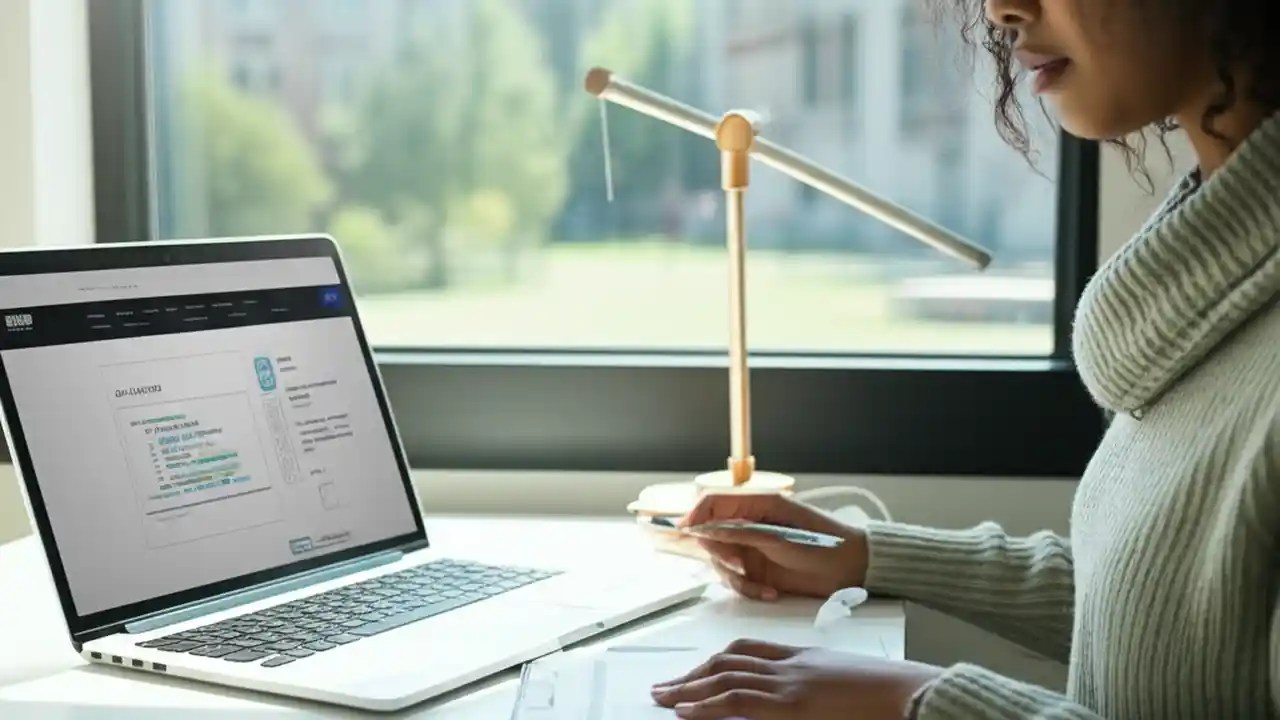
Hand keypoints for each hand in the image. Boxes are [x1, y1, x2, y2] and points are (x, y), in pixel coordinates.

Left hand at [651, 639, 941, 719]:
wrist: (914, 695)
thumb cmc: (891, 694)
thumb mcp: (842, 685)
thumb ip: (813, 688)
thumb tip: (796, 702)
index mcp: (804, 658)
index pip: (748, 651)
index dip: (715, 660)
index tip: (694, 671)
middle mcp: (792, 666)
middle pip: (729, 662)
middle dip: (692, 674)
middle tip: (664, 687)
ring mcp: (791, 684)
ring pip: (725, 680)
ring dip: (688, 689)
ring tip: (662, 698)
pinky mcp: (793, 706)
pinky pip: (738, 702)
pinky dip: (707, 704)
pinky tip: (686, 710)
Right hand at [680, 493, 867, 600]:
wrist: (850, 568)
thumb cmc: (823, 542)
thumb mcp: (778, 536)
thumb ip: (739, 532)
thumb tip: (704, 528)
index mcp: (756, 504)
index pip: (713, 501)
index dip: (696, 514)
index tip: (687, 532)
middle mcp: (748, 524)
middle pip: (710, 535)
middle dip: (719, 553)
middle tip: (737, 564)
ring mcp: (751, 548)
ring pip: (720, 562)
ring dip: (735, 578)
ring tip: (759, 586)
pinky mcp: (756, 570)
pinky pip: (736, 581)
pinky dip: (748, 589)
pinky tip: (769, 593)